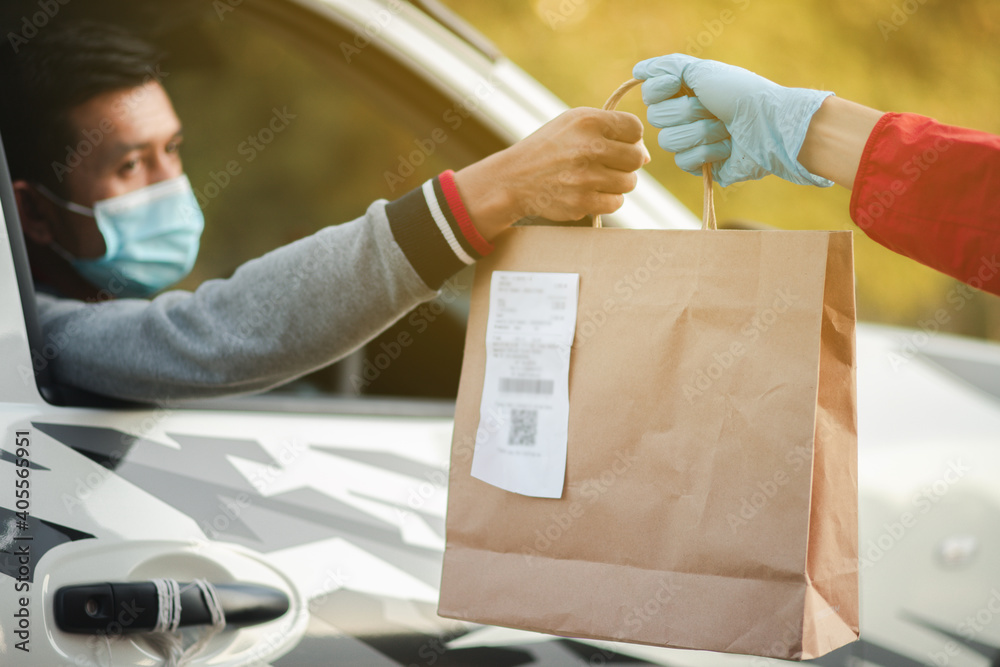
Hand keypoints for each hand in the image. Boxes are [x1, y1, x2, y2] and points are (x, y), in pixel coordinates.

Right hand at [454, 108, 649, 238]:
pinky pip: (616, 203)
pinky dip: (607, 200)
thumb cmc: (549, 148)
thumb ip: (610, 130)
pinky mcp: (582, 202)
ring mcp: (586, 177)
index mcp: (588, 121)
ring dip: (618, 183)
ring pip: (629, 183)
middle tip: (607, 165)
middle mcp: (589, 147)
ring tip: (595, 178)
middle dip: (627, 163)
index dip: (630, 138)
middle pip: (637, 158)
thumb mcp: (573, 124)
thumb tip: (647, 157)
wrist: (514, 179)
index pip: (635, 128)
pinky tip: (590, 193)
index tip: (614, 144)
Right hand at [632, 54, 832, 186]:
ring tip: (726, 129)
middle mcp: (685, 116)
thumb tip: (637, 71)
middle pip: (657, 118)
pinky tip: (728, 148)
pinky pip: (684, 162)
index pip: (650, 95)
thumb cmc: (740, 94)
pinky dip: (708, 153)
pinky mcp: (701, 165)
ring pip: (669, 141)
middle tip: (713, 109)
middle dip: (688, 112)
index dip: (660, 91)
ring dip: (701, 133)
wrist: (769, 124)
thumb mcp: (703, 71)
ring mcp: (692, 142)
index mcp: (684, 92)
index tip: (678, 85)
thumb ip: (667, 67)